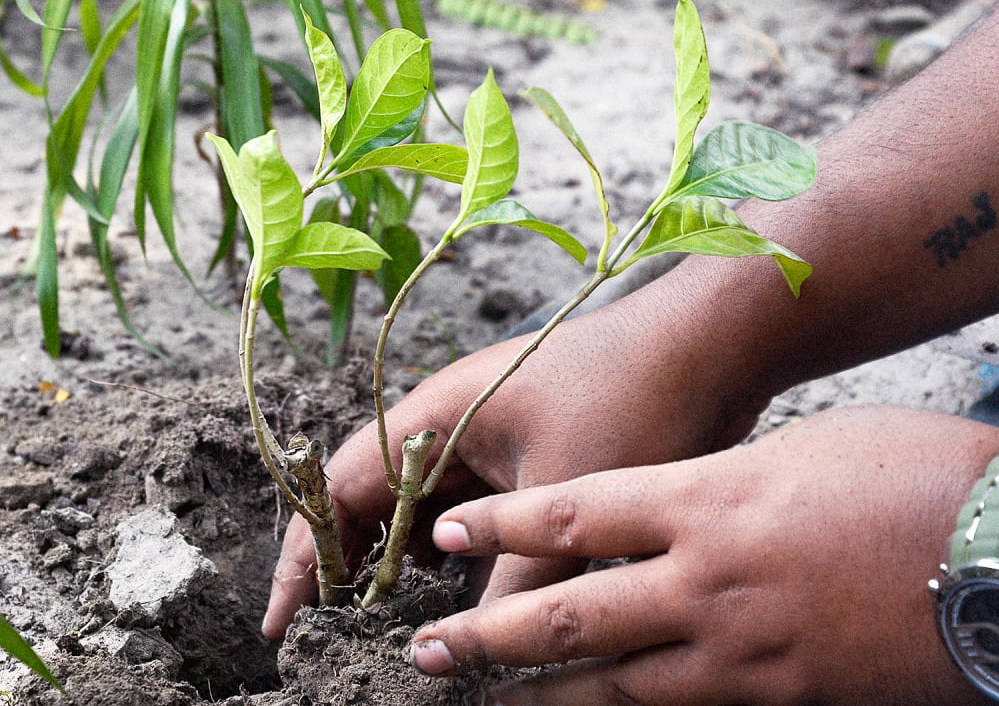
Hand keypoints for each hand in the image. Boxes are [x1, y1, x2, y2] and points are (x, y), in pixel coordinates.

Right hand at [263, 291, 772, 638]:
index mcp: (434, 414)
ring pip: (419, 508)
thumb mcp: (567, 503)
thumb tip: (468, 653)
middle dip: (344, 569)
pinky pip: (468, 506)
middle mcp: (449, 420)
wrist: (713, 344)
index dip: (305, 560)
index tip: (284, 624)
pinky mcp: (526, 448)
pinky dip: (449, 550)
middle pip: (370, 501)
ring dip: (396, 563)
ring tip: (377, 631)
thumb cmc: (637, 398)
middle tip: (328, 640)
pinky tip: (451, 595)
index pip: (340, 491)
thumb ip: (514, 585)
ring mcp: (488, 433)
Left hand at [408, 406, 998, 705]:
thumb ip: (728, 481)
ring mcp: (746, 649)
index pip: (577, 512)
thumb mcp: (805, 450)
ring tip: (488, 703)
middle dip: (492, 638)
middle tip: (427, 657)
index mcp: (711, 498)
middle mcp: (710, 579)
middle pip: (574, 612)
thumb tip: (682, 500)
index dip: (505, 528)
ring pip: (617, 683)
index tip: (450, 538)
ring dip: (544, 695)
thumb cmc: (917, 472)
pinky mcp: (786, 698)